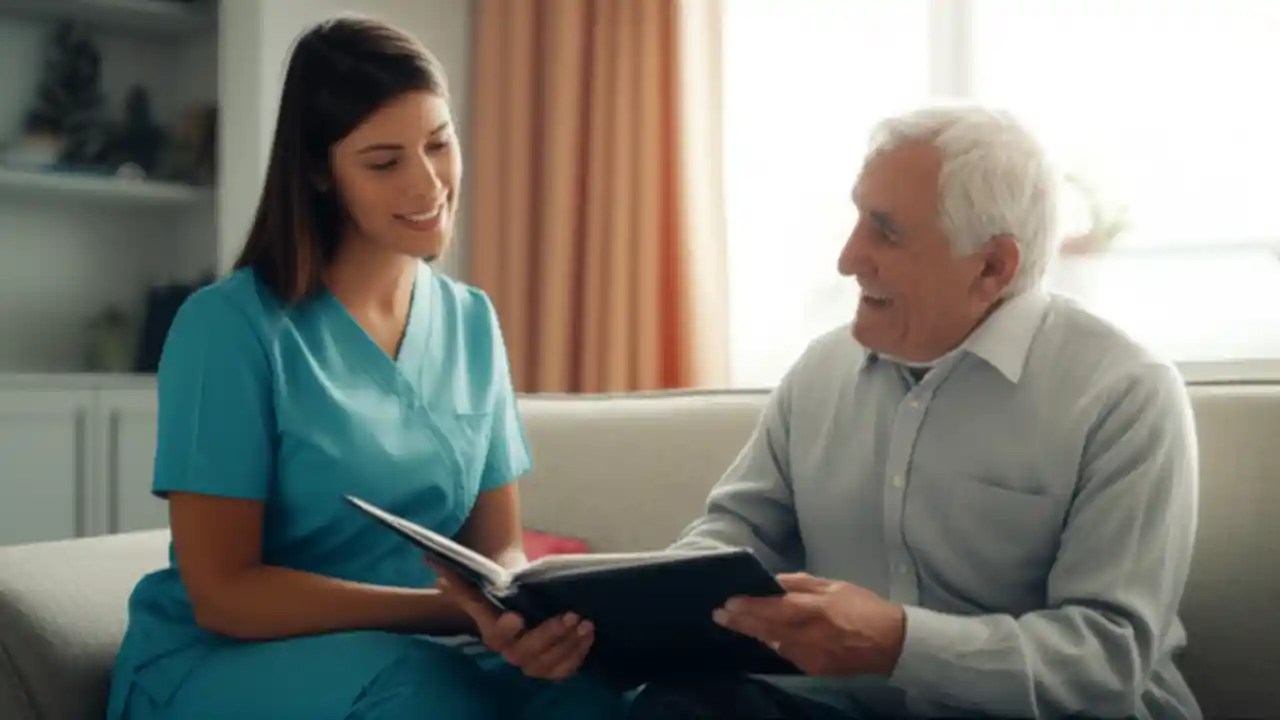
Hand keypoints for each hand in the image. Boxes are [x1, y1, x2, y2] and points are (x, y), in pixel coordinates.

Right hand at [433, 565, 594, 680]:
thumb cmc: (502, 591)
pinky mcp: (551, 667)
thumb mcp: (482, 582)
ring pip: (549, 663)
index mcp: (493, 633)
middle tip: (570, 615)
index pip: (495, 636)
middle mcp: (510, 653)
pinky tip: (588, 636)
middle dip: (550, 635)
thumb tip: (432, 561)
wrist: (521, 604)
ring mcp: (531, 663)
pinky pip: (565, 670)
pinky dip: (578, 655)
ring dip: (569, 645)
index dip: (505, 630)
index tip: (517, 616)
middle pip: (527, 653)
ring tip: (585, 623)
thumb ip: (460, 576)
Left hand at [713, 573, 906, 676]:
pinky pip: (787, 654)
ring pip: (774, 643)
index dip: (749, 607)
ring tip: (737, 622)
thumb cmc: (862, 607)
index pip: (773, 608)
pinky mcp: (813, 669)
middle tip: (719, 615)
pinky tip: (767, 636)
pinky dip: (776, 644)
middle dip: (740, 622)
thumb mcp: (833, 585)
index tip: (728, 602)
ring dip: (755, 633)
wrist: (890, 643)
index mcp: (814, 609)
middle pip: (766, 629)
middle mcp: (808, 634)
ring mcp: (809, 655)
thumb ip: (801, 584)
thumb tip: (774, 581)